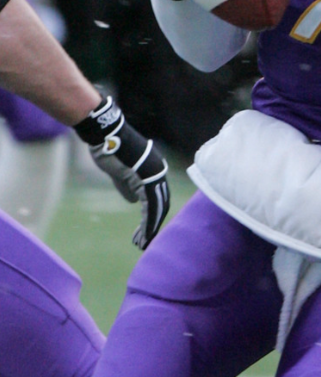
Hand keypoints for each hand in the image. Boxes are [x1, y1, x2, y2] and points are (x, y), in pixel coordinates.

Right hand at [73, 95, 169, 249]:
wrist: (103, 133)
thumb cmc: (109, 147)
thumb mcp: (120, 171)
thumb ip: (127, 186)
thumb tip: (133, 201)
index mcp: (154, 169)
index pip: (158, 196)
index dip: (153, 214)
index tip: (146, 229)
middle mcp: (159, 172)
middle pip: (161, 204)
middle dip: (153, 224)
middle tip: (145, 241)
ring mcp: (154, 174)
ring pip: (158, 208)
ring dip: (150, 228)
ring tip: (142, 243)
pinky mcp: (146, 179)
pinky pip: (151, 206)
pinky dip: (148, 223)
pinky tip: (143, 235)